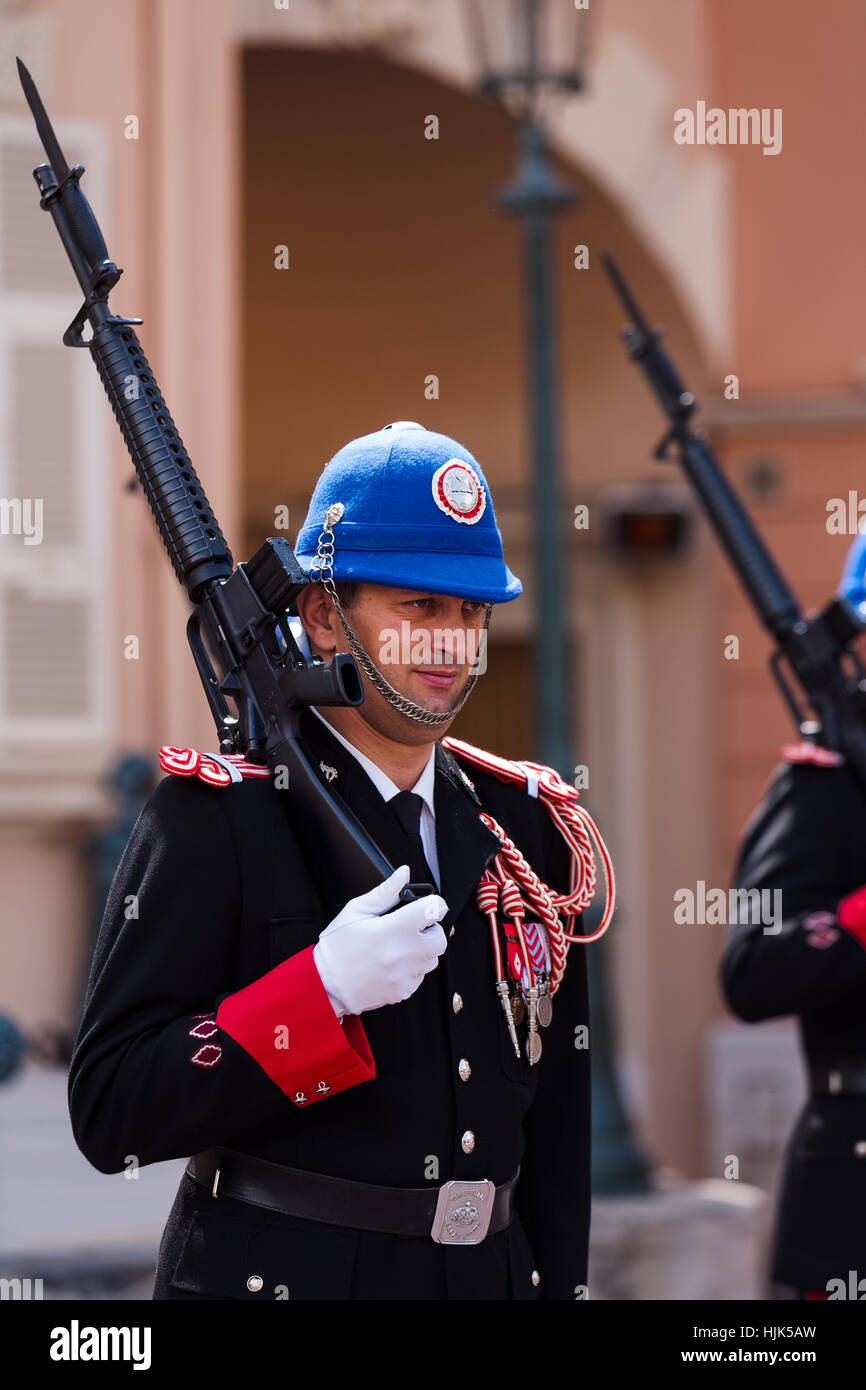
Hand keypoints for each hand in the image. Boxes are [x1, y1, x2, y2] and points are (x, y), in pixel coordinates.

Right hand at [313, 865, 448, 1017]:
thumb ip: (385, 892)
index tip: (423, 906)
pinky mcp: (404, 991)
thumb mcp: (356, 911)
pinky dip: (412, 968)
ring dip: (422, 949)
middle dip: (430, 930)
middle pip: (440, 938)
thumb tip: (404, 873)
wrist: (326, 985)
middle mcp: (402, 955)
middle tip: (410, 928)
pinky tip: (392, 963)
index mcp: (391, 930)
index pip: (432, 910)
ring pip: (432, 958)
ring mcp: (404, 976)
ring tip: (398, 946)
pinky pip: (420, 976)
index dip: (431, 904)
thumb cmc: (338, 946)